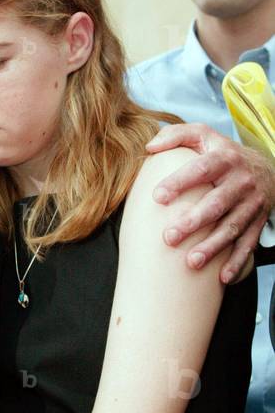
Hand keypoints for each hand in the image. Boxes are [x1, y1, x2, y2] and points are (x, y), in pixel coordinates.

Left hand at [146, 123, 273, 282]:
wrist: (268, 168)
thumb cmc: (223, 153)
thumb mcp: (204, 136)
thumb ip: (176, 135)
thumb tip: (149, 147)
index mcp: (225, 159)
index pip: (201, 169)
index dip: (180, 182)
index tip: (157, 196)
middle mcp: (241, 181)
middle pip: (217, 204)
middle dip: (193, 222)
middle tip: (168, 237)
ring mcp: (251, 203)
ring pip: (232, 227)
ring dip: (213, 246)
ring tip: (190, 262)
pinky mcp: (258, 221)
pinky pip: (248, 243)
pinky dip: (237, 261)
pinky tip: (221, 277)